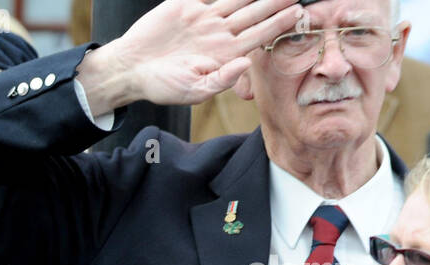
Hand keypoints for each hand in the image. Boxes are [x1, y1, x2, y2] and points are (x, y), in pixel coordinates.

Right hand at [83, 0, 300, 111]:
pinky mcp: (187, 5)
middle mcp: (219, 33)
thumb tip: (246, 64)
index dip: (279, 23)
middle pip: (255, 11)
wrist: (130, 69)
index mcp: (225, 53)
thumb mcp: (193, 91)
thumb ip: (221, 79)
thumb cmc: (161, 85)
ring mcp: (205, 16)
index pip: (260, 35)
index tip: (298, 12)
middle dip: (277, 1)